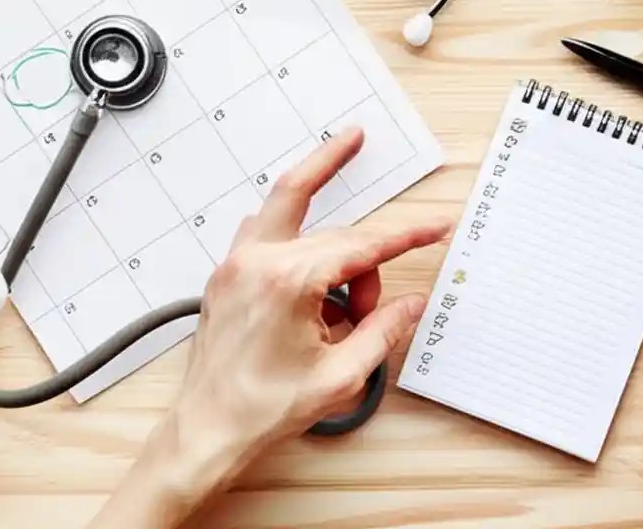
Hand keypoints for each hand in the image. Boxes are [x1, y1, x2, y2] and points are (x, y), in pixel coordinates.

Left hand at [93, 127, 451, 527]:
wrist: (208, 428)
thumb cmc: (264, 408)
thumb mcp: (341, 376)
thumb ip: (384, 331)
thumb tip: (413, 303)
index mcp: (288, 282)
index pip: (362, 246)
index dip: (406, 236)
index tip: (434, 227)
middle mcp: (258, 260)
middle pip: (335, 236)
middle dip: (367, 269)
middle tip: (372, 314)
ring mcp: (236, 262)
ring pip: (294, 213)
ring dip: (331, 235)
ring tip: (344, 298)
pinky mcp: (226, 272)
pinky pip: (265, 231)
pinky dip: (294, 240)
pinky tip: (309, 271)